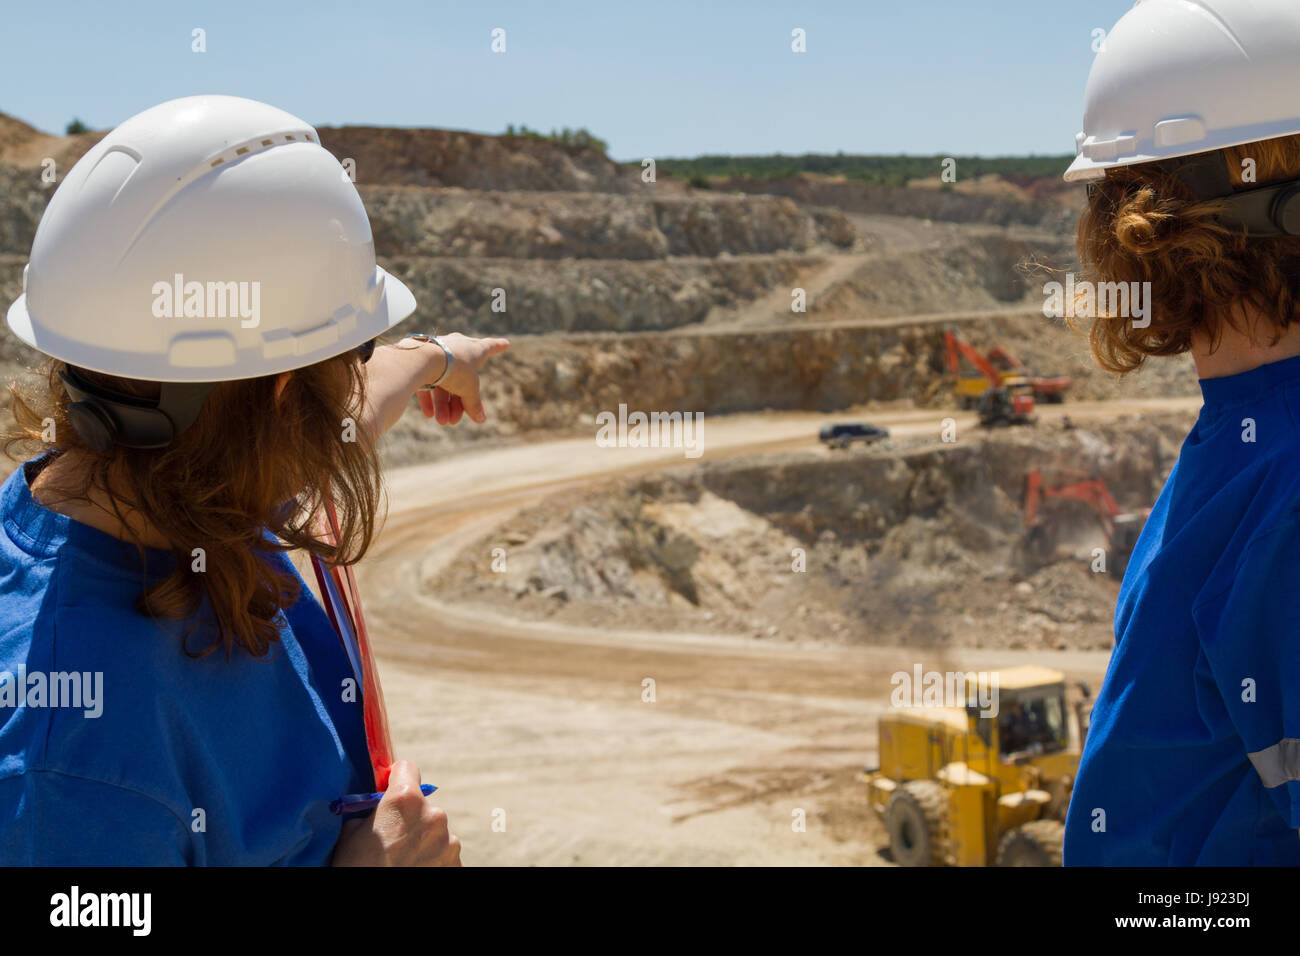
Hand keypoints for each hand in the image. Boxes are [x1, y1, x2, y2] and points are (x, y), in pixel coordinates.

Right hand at [331, 761, 462, 865]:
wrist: (375, 905)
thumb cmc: (357, 869)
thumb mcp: (351, 834)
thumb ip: (370, 812)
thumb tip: (375, 808)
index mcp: (405, 800)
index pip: (407, 768)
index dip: (395, 778)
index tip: (389, 790)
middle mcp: (434, 815)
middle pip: (422, 804)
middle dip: (408, 818)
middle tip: (391, 839)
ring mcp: (449, 841)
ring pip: (434, 831)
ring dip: (422, 841)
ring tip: (401, 861)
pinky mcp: (457, 863)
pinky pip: (443, 853)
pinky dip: (431, 860)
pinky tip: (413, 870)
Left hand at [359, 333, 508, 439]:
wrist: (424, 359)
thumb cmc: (454, 368)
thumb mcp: (469, 389)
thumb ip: (474, 404)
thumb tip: (481, 419)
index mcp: (474, 349)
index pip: (490, 347)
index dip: (498, 346)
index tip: (506, 343)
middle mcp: (457, 348)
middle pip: (462, 379)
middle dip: (460, 402)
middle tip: (456, 420)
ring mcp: (438, 353)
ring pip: (444, 383)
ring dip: (444, 405)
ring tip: (442, 421)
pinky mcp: (422, 361)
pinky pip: (428, 381)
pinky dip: (430, 398)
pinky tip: (430, 415)